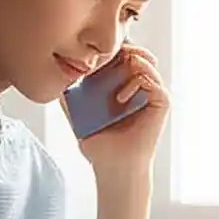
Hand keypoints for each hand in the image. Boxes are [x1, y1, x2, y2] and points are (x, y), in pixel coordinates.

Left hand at [75, 44, 168, 180]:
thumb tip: (57, 77)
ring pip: (145, 61)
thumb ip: (69, 96)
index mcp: (124, 85)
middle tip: (101, 62)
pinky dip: (135, 83)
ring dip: (126, 66)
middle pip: (135, 52)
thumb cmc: (100, 146)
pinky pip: (152, 81)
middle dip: (118, 51)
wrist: (114, 167)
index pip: (120, 55)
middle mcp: (141, 86)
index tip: (90, 58)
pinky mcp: (161, 103)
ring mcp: (153, 94)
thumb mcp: (78, 114)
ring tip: (111, 87)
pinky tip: (120, 99)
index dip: (108, 51)